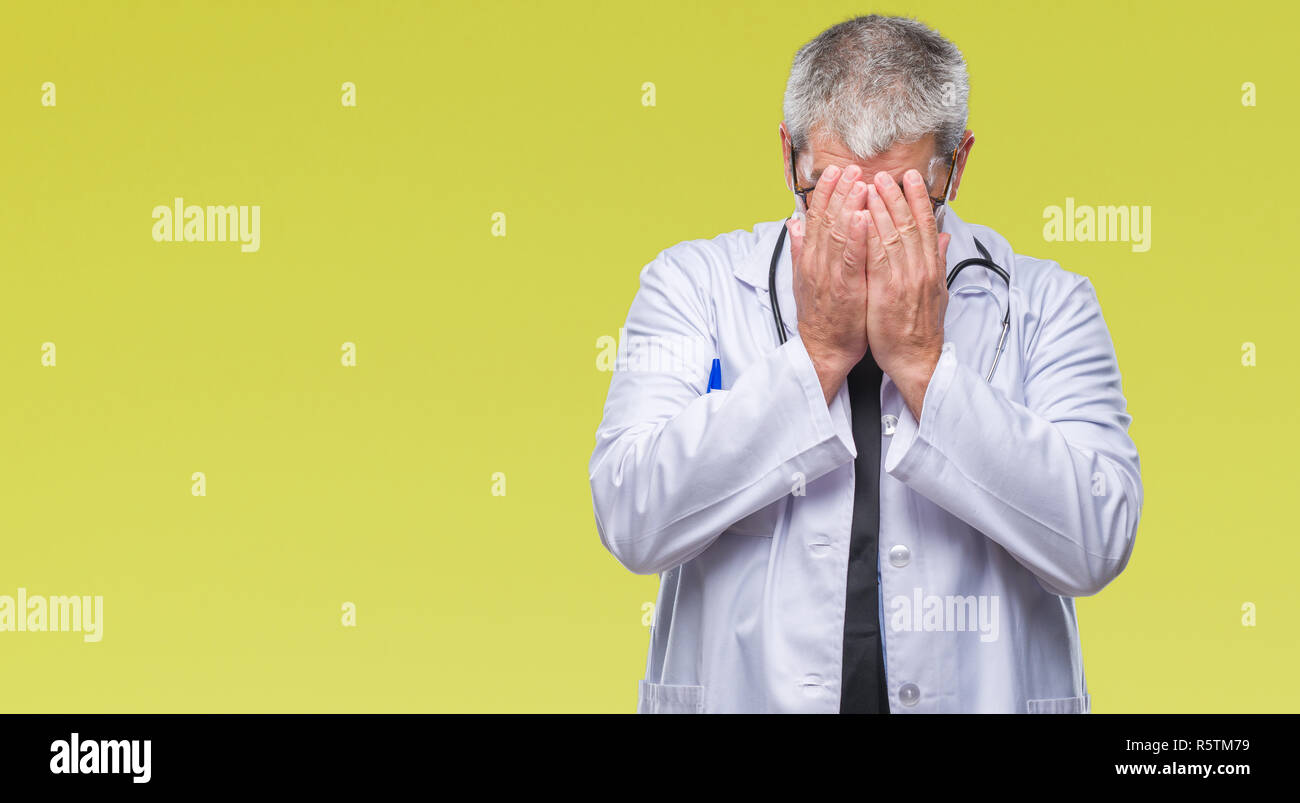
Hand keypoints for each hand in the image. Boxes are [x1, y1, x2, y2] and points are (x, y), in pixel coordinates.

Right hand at [788, 164, 872, 403]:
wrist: (823, 351)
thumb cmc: (822, 318)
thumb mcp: (803, 279)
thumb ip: (800, 249)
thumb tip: (793, 223)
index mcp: (810, 259)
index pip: (815, 218)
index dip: (825, 193)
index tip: (835, 172)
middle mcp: (817, 263)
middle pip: (826, 219)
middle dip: (839, 191)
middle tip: (852, 168)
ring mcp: (829, 276)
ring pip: (837, 233)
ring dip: (848, 205)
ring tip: (859, 182)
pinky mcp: (845, 289)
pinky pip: (851, 259)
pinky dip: (856, 237)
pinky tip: (863, 217)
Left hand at [863, 168, 951, 418]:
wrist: (916, 359)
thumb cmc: (920, 328)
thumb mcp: (936, 290)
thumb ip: (938, 260)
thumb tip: (943, 237)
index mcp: (931, 267)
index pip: (926, 225)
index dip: (917, 199)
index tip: (909, 178)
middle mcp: (920, 269)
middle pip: (909, 224)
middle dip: (895, 196)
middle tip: (883, 174)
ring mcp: (905, 279)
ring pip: (893, 235)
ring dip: (881, 208)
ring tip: (869, 185)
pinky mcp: (887, 292)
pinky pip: (877, 257)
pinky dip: (870, 235)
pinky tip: (861, 218)